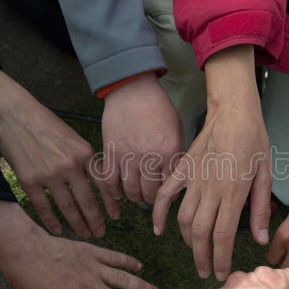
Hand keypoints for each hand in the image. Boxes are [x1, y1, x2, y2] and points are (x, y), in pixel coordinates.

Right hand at [0, 70, 105, 238]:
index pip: (103, 184)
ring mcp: (49, 175)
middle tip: (101, 233)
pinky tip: (58, 230)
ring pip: (67, 207)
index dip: (110, 203)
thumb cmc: (46, 124)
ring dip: (77, 223)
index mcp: (84, 153)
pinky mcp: (29, 181)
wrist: (14, 114)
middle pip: (87, 200)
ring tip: (84, 234)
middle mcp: (70, 166)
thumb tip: (97, 182)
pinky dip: (51, 221)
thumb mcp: (73, 138)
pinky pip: (43, 207)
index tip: (116, 216)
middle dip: (95, 220)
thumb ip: (85, 159)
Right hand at [98, 73, 183, 208]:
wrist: (133, 90)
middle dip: (151, 199)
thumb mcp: (177, 129)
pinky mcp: (111, 153)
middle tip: (150, 197)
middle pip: (150, 193)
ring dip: (134, 197)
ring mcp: (128, 156)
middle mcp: (150, 157)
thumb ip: (178, 154)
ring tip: (136, 195)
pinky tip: (118, 193)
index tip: (166, 195)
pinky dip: (113, 191)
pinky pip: (110, 181)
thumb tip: (176, 177)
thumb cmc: (158, 107)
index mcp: (170, 151)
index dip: (168, 194)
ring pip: (131, 190)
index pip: (170, 185)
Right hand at [153, 46, 271, 280]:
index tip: (220, 274)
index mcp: (233, 193)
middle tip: (205, 272)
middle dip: (201, 258)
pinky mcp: (182, 169)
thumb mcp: (266, 175)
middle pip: (200, 234)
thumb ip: (261, 209)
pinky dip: (157, 214)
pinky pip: (165, 194)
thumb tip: (259, 239)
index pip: (222, 236)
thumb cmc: (255, 142)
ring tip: (195, 253)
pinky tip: (158, 230)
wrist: (233, 112)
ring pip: (183, 219)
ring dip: (187, 241)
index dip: (219, 259)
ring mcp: (193, 180)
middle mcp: (210, 190)